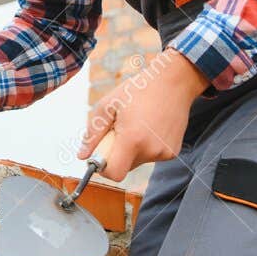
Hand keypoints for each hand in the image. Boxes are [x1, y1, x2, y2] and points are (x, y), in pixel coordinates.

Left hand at [76, 49, 209, 180]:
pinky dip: (145, 146)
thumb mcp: (108, 105)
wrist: (174, 82)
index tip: (101, 154)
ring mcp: (164, 153)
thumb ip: (93, 133)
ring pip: (137, 161)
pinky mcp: (172, 152)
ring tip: (136, 125)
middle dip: (117, 154)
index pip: (114, 173)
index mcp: (133, 140)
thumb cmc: (139, 90)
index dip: (104, 168)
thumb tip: (82, 155)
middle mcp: (151, 150)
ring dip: (131, 149)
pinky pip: (150, 156)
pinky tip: (149, 127)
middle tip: (120, 130)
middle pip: (125, 167)